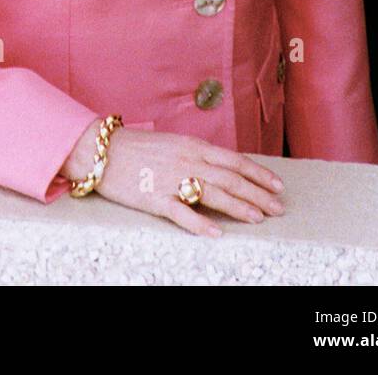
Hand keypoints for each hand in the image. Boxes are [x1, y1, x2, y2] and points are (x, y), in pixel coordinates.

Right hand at [63, 121, 284, 236]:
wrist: (100, 151)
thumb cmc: (137, 147)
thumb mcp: (173, 143)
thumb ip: (198, 154)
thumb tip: (226, 169)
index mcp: (191, 145)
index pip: (234, 160)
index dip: (258, 174)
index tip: (277, 186)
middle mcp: (185, 160)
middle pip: (229, 179)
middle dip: (257, 194)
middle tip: (277, 209)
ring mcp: (170, 179)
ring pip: (212, 194)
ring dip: (238, 207)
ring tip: (258, 218)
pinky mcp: (154, 198)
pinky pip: (181, 213)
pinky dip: (200, 224)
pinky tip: (216, 233)